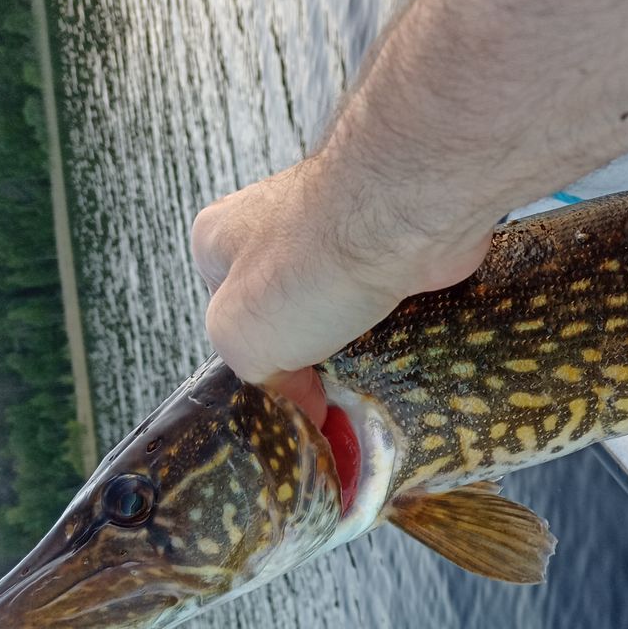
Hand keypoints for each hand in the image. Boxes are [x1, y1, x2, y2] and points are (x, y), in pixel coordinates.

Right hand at [193, 152, 491, 393]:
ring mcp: (343, 234)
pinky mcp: (397, 246)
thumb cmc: (311, 259)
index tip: (290, 397)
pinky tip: (405, 343)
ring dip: (360, 348)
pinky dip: (400, 329)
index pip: (232, 320)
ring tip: (372, 369)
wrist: (403, 217)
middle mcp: (280, 229)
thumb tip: (303, 410)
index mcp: (222, 242)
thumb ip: (259, 381)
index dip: (260, 364)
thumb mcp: (243, 339)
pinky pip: (393, 304)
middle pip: (293, 318)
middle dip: (315, 358)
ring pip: (346, 315)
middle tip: (333, 390)